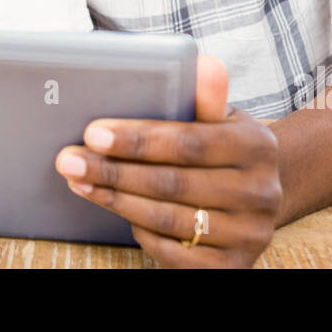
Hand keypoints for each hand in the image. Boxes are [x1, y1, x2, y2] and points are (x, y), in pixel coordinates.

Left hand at [55, 55, 279, 266]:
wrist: (259, 194)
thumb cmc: (223, 147)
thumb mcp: (220, 117)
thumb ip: (204, 96)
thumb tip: (206, 64)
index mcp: (257, 145)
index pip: (188, 142)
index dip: (137, 139)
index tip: (93, 133)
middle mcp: (261, 193)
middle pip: (172, 184)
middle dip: (114, 171)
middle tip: (70, 160)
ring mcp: (250, 234)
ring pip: (168, 220)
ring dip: (116, 200)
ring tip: (81, 182)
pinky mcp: (234, 266)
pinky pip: (174, 253)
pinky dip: (141, 232)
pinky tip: (119, 210)